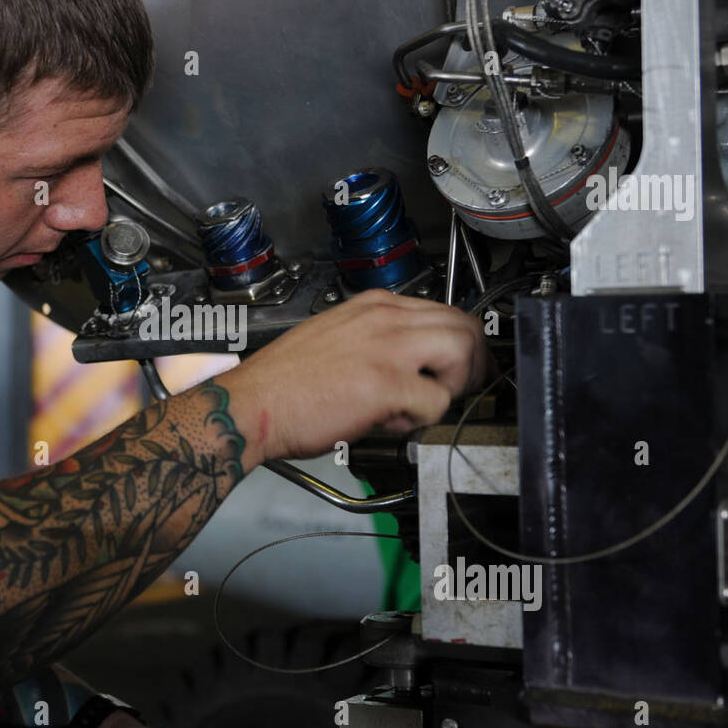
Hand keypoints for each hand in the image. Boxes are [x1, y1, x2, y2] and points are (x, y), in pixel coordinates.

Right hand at [216, 289, 492, 469]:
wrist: (254, 404)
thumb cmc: (287, 382)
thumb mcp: (337, 336)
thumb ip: (379, 341)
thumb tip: (415, 364)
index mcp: (374, 305)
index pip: (445, 310)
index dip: (460, 343)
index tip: (458, 366)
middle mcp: (385, 318)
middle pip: (464, 326)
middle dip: (473, 363)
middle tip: (461, 389)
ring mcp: (388, 348)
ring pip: (462, 352)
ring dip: (455, 385)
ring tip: (427, 404)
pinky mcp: (387, 385)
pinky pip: (437, 402)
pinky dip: (422, 420)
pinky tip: (391, 422)